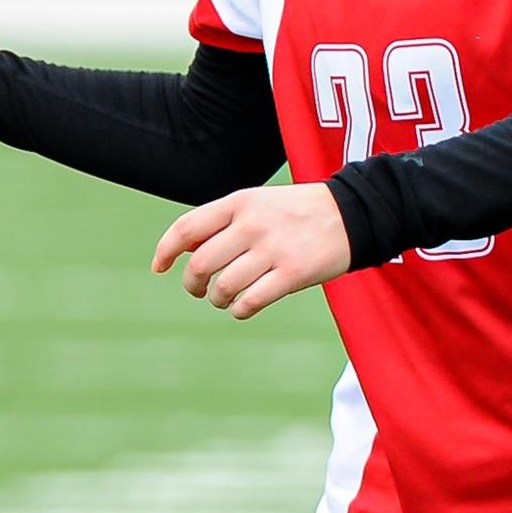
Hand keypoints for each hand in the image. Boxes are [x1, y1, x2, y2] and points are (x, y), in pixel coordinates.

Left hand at [153, 182, 351, 320]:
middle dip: (192, 284)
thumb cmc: (297, 211)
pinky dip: (239, 310)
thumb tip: (185, 249)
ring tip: (224, 298)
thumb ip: (223, 222)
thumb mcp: (258, 202)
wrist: (351, 213)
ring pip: (223, 287)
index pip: (187, 227)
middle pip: (200, 264)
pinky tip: (242, 307)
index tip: (160, 267)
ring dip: (217, 300)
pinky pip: (251, 302)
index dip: (166, 250)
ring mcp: (273, 249)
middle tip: (198, 291)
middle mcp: (252, 224)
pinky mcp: (293, 273)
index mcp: (240, 203)